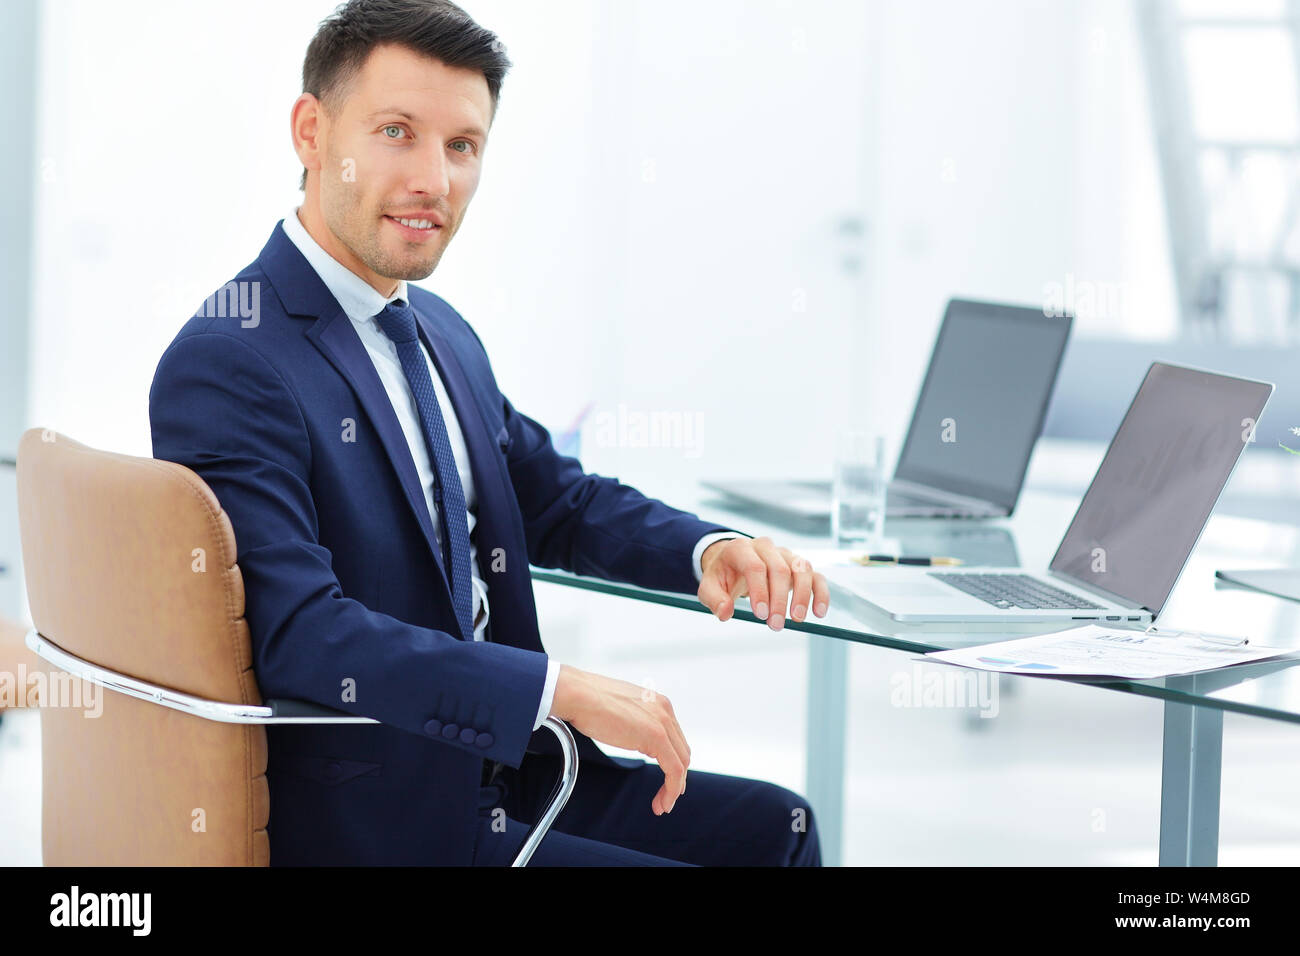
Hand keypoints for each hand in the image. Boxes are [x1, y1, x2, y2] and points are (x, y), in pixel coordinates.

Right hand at [550, 664, 689, 814]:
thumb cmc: (588, 700)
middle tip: (666, 797)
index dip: (673, 763)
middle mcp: (664, 710)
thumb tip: (631, 733)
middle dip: (677, 779)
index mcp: (657, 703)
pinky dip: (671, 789)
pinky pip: (673, 770)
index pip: (675, 739)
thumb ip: (632, 720)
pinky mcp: (656, 736)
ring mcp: (662, 723)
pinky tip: (661, 802)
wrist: (577, 695)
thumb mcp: (620, 710)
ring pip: (681, 763)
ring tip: (662, 804)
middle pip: (681, 752)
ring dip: (674, 788)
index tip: (666, 781)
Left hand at [697, 535, 829, 629]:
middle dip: (779, 599)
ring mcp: (785, 554)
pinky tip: (819, 612)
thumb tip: (725, 613)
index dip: (760, 591)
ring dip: (802, 595)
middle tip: (775, 625)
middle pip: (780, 569)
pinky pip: (815, 576)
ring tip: (797, 619)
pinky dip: (821, 593)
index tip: (761, 615)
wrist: (734, 563)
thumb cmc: (723, 575)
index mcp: (741, 548)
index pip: (755, 566)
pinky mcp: (799, 565)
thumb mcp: (709, 586)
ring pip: (802, 568)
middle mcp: (765, 547)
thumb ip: (714, 599)